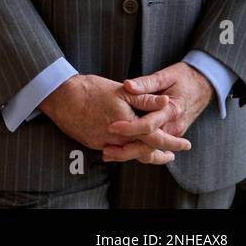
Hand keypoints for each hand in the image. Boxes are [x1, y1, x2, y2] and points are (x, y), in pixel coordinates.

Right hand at [39, 73, 189, 163]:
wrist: (60, 95)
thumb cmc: (90, 89)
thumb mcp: (121, 90)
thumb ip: (145, 99)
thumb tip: (166, 101)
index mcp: (128, 123)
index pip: (156, 138)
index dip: (173, 141)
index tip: (185, 144)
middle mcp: (117, 138)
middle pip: (145, 152)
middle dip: (161, 155)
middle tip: (173, 155)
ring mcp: (103, 143)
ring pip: (130, 155)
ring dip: (145, 155)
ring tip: (156, 155)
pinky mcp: (92, 143)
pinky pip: (114, 152)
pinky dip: (126, 152)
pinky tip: (129, 148)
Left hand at [101, 62, 212, 162]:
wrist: (204, 85)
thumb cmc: (183, 78)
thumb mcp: (166, 75)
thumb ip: (146, 83)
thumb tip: (127, 85)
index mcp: (171, 110)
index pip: (148, 125)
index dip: (128, 127)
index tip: (110, 127)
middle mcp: (174, 126)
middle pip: (149, 144)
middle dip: (127, 149)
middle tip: (105, 151)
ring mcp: (174, 132)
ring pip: (151, 149)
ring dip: (131, 153)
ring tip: (108, 153)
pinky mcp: (171, 133)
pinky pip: (155, 146)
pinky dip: (139, 150)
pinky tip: (121, 151)